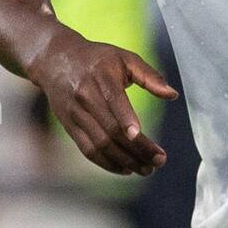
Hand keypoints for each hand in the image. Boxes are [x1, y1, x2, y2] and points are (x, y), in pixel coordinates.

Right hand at [29, 26, 178, 175]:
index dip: (125, 119)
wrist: (54, 60)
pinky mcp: (70, 127)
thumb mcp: (124, 58)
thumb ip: (150, 76)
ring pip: (100, 144)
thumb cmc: (97, 59)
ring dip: (125, 160)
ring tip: (147, 169)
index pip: (113, 100)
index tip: (139, 135)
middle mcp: (85, 97)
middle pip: (110, 129)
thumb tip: (173, 95)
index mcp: (101, 77)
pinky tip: (125, 169)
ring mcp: (75, 114)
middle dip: (136, 148)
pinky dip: (107, 163)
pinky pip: (88, 150)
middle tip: (159, 161)